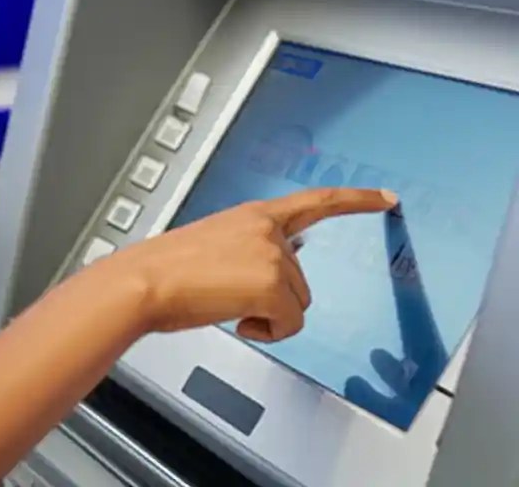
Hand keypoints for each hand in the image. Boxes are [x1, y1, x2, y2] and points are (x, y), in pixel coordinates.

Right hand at [113, 187, 398, 341]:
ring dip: (267, 314)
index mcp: (252, 216)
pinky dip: (267, 331)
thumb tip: (268, 278)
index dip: (355, 200)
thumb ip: (248, 251)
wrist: (144, 283)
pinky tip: (237, 320)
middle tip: (228, 298)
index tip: (385, 198)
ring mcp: (272, 256)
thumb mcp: (212, 247)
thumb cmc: (164, 271)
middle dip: (273, 298)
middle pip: (300, 279)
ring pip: (295, 303)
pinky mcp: (272, 285)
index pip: (315, 201)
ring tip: (224, 306)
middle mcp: (267, 230)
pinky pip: (289, 323)